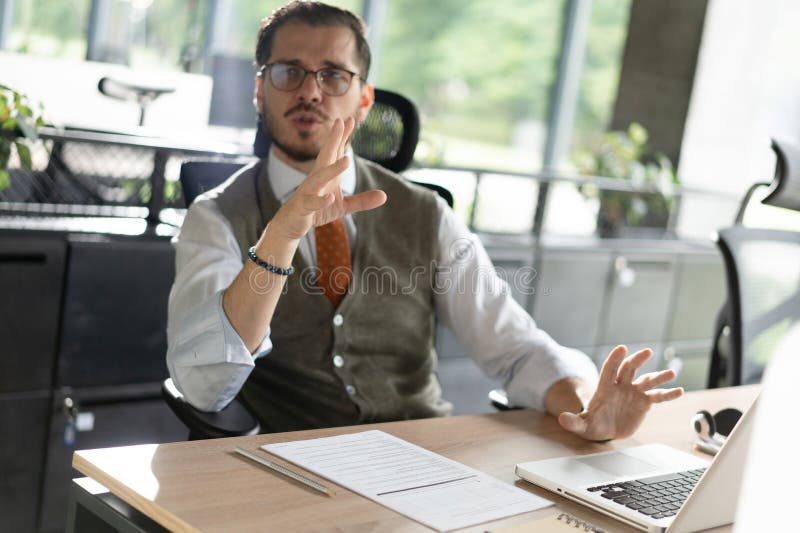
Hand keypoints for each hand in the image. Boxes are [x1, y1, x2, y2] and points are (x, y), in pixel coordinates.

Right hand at [271, 117, 386, 240]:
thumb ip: (362, 201)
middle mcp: (316, 179)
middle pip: (325, 157)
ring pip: (319, 178)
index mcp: (326, 176)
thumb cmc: (315, 211)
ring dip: (332, 169)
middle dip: (333, 140)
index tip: (350, 119)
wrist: (291, 224)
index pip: (335, 152)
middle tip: (340, 121)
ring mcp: (308, 192)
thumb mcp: (343, 207)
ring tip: (347, 160)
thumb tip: (384, 196)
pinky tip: (331, 198)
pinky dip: (321, 201)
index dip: (342, 137)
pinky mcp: (303, 207)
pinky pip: (312, 203)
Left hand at [558, 345, 682, 440]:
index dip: (614, 359)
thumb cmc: (593, 424)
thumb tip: (562, 419)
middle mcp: (621, 386)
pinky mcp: (643, 402)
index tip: (621, 348)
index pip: (609, 369)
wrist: (606, 430)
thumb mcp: (582, 425)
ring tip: (671, 373)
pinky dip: (667, 394)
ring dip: (658, 377)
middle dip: (637, 360)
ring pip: (646, 381)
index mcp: (605, 387)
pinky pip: (657, 397)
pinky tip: (678, 391)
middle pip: (629, 369)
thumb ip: (573, 421)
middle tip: (647, 352)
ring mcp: (633, 392)